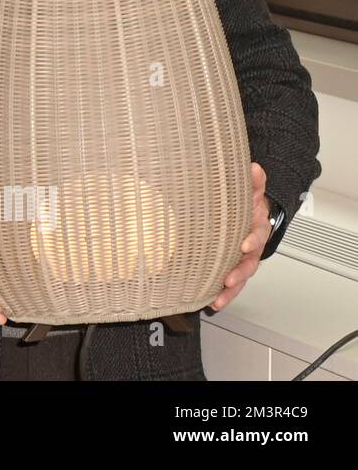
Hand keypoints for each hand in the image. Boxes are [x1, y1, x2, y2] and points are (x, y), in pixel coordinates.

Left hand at [208, 163, 270, 311]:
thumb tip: (254, 167)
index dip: (253, 239)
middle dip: (240, 272)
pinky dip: (222, 294)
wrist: (250, 213)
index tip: (245, 244)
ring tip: (219, 299)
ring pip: (239, 277)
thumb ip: (254, 180)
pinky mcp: (230, 266)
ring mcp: (241, 259)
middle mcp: (251, 246)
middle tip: (229, 279)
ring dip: (231, 290)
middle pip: (249, 262)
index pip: (258, 234)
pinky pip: (228, 283)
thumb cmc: (248, 203)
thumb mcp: (252, 189)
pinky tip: (212, 303)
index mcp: (257, 227)